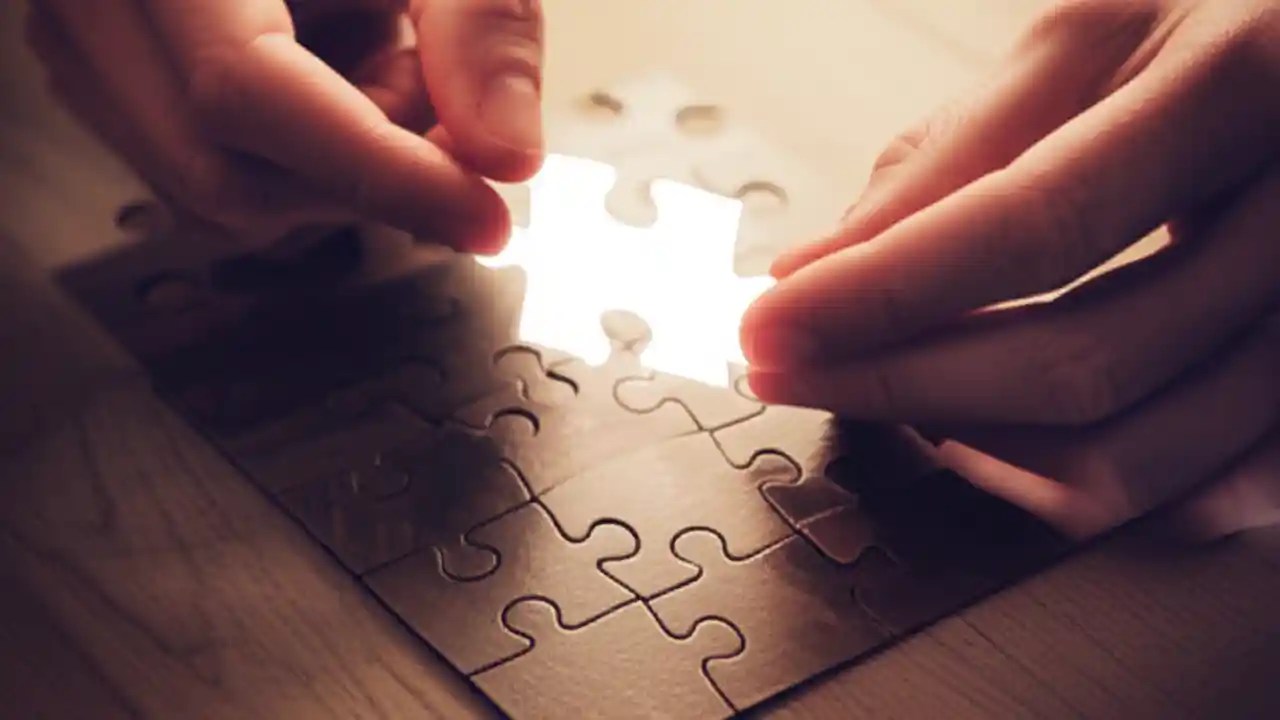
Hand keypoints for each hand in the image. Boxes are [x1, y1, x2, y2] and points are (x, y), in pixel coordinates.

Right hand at [25, 0, 545, 250]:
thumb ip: (476, 23)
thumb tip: (505, 152)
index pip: (243, 89)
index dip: (375, 170)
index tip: (481, 215)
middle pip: (226, 170)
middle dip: (365, 173)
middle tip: (450, 116)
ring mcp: (82, 43)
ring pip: (217, 187)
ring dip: (337, 163)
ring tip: (386, 56)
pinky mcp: (107, 75)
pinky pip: (210, 165)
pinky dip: (302, 153)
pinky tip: (339, 69)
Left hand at [740, 0, 1278, 540]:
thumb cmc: (1215, 35)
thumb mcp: (1087, 42)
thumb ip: (948, 155)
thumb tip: (811, 270)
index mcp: (1243, 83)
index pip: (1035, 224)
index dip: (884, 293)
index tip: (771, 326)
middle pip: (1084, 361)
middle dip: (901, 385)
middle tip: (790, 370)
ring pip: (1138, 457)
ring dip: (977, 447)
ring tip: (888, 394)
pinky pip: (1198, 498)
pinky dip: (1071, 485)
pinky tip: (995, 436)